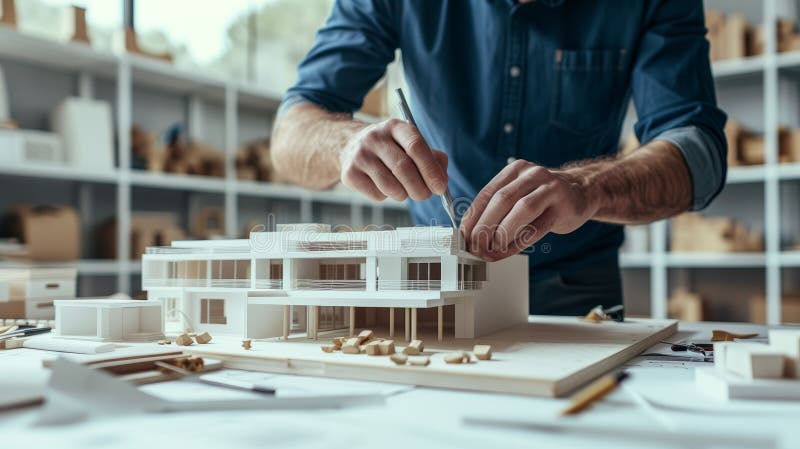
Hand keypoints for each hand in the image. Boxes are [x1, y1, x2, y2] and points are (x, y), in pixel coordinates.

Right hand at [339, 119, 448, 200]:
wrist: (351, 147)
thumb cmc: (391, 150)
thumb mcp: (410, 145)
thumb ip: (433, 159)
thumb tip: (441, 180)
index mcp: (395, 127)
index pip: (415, 146)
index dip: (430, 169)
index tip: (440, 187)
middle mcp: (375, 137)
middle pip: (403, 168)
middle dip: (420, 188)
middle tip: (425, 196)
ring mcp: (360, 155)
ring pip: (390, 186)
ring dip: (403, 195)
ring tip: (402, 189)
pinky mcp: (349, 173)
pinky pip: (376, 195)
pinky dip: (385, 197)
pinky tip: (382, 186)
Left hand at [460, 160, 597, 260]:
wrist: (582, 191)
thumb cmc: (543, 196)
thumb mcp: (519, 192)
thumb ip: (498, 208)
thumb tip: (471, 234)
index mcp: (515, 170)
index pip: (487, 193)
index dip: (473, 216)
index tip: (464, 236)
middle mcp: (532, 175)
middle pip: (502, 200)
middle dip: (484, 226)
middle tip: (475, 247)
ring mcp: (551, 189)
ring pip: (521, 210)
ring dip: (502, 233)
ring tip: (491, 250)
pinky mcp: (563, 208)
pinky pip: (537, 227)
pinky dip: (519, 242)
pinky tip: (507, 251)